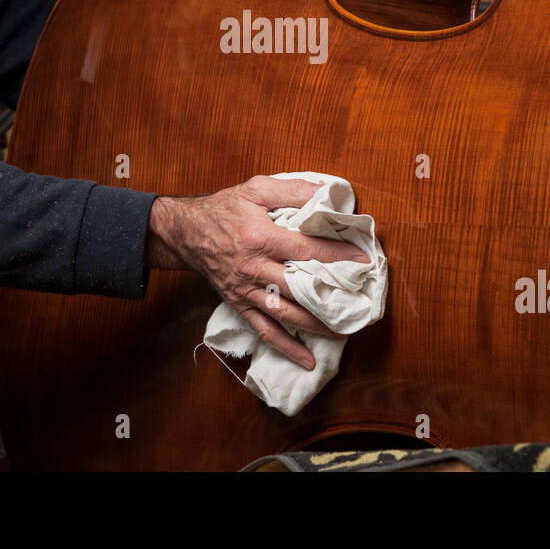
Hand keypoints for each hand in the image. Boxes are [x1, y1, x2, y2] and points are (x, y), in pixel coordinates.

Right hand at [146, 176, 370, 370]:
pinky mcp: (240, 304)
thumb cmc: (225, 208)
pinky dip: (286, 347)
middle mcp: (253, 268)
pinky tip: (307, 359)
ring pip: (285, 314)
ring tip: (344, 331)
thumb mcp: (257, 188)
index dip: (336, 255)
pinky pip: (264, 330)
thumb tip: (327, 194)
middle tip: (360, 302)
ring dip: (316, 326)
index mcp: (260, 238)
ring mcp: (246, 290)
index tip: (363, 261)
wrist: (187, 232)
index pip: (305, 249)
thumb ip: (293, 190)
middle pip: (299, 288)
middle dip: (332, 296)